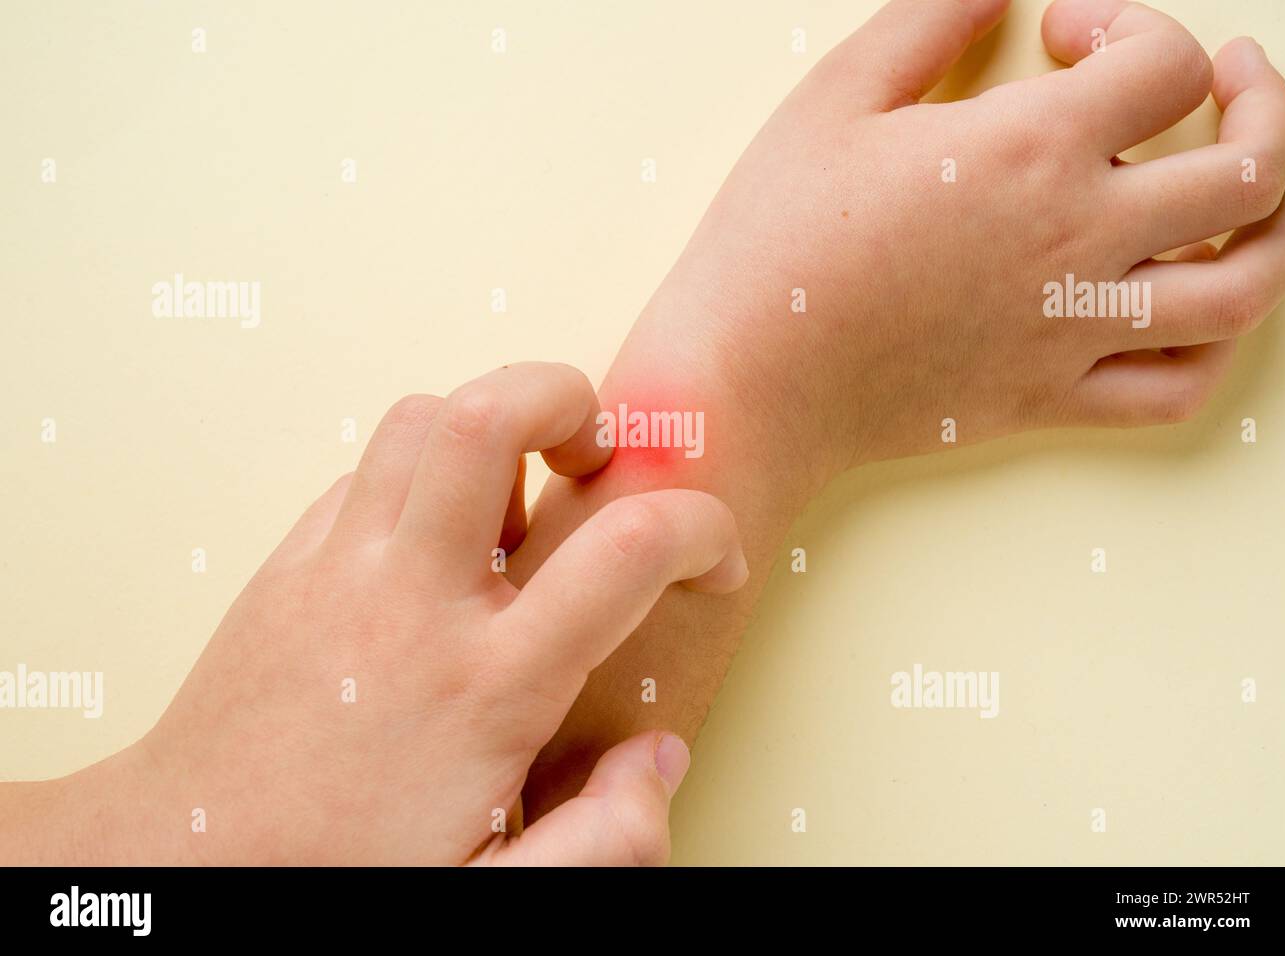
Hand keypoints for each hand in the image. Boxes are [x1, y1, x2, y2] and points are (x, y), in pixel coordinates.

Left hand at [2, 363, 746, 864]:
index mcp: (487, 684)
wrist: (186, 859)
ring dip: (487, 424)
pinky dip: (418, 476)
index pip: (626, 551)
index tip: (711, 556)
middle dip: (565, 397)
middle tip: (591, 453)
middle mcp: (412, 602)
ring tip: (516, 492)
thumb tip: (663, 758)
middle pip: (489, 417)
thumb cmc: (337, 870)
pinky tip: (436, 543)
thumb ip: (604, 839)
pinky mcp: (289, 564)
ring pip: (417, 421)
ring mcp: (340, 570)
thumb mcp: (492, 892)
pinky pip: (364, 473)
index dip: (701, 530)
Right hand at [642, 0, 1284, 472]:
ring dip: (1280, 227)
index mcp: (1029, 150)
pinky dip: (1214, 349)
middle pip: (1251, 168)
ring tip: (1258, 193)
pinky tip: (1193, 311)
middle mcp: (1077, 239)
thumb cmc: (773, 244)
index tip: (1070, 35)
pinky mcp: (1046, 399)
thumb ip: (928, 21)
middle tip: (1225, 79)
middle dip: (1261, 101)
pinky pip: (1177, 389)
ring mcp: (1072, 329)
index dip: (1129, 23)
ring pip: (1247, 287)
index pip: (1162, 64)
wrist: (744, 381)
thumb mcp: (834, 99)